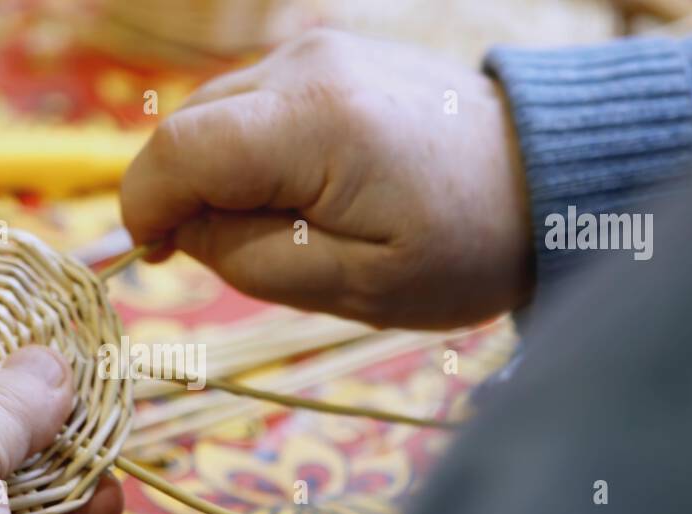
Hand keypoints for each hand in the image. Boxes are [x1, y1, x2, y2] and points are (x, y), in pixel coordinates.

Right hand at [121, 29, 533, 329]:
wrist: (546, 177)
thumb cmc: (464, 247)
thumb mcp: (355, 287)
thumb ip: (249, 259)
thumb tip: (180, 228)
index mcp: (316, 125)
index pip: (178, 151)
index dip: (146, 207)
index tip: (155, 255)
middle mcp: (308, 66)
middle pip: (187, 126)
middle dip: (180, 194)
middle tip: (224, 252)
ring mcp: (320, 49)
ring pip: (212, 112)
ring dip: (213, 172)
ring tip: (271, 223)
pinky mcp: (330, 53)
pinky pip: (250, 101)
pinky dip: (244, 149)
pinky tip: (288, 187)